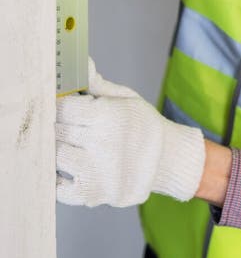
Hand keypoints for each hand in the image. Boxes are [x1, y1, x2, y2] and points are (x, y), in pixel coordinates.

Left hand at [56, 58, 204, 206]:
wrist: (167, 159)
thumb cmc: (144, 125)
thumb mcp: (126, 98)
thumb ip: (98, 84)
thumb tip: (81, 63)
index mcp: (107, 116)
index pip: (64, 107)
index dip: (60, 106)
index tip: (63, 107)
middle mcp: (100, 143)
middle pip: (57, 131)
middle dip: (57, 127)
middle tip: (63, 126)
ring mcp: (95, 171)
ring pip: (56, 157)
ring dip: (58, 150)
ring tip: (68, 145)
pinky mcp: (92, 194)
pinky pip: (59, 189)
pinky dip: (58, 180)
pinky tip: (68, 169)